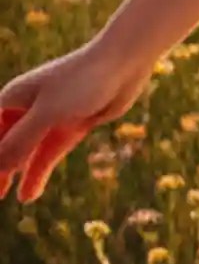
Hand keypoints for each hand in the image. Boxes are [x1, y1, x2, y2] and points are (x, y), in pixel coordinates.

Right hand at [0, 41, 152, 202]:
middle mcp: (27, 109)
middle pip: (5, 143)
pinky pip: (49, 154)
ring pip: (26, 152)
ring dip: (14, 173)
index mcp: (12, 98)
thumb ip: (20, 141)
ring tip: (4, 197)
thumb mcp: (47, 113)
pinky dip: (38, 172)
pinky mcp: (72, 126)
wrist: (123, 66)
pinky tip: (29, 195)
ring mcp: (51, 118)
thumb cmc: (81, 81)